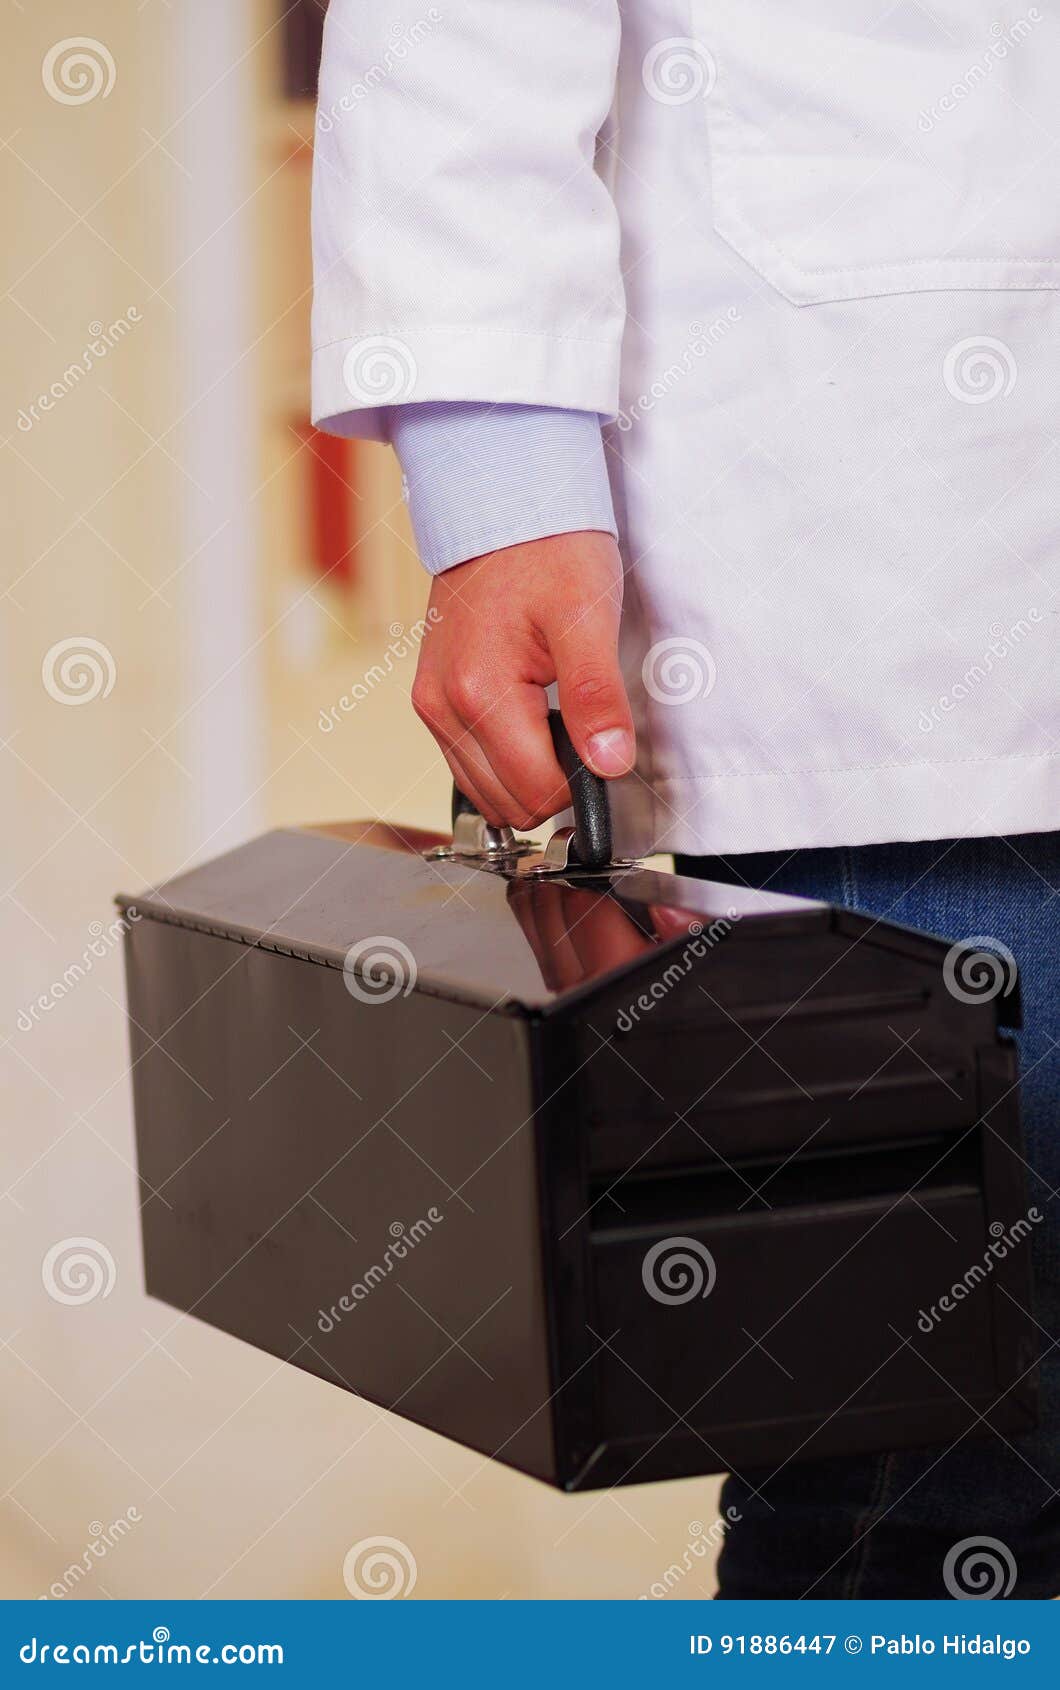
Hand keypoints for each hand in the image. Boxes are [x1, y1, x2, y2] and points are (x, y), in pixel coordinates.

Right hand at [411, 531, 634, 828]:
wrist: (502, 503)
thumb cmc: (547, 547)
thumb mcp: (587, 617)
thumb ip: (596, 697)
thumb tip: (608, 763)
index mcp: (477, 691)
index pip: (537, 791)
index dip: (582, 782)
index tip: (604, 744)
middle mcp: (441, 705)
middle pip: (508, 803)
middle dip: (554, 783)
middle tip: (586, 730)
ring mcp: (431, 704)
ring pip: (486, 792)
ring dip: (528, 775)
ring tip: (558, 721)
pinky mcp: (431, 698)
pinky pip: (469, 763)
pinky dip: (505, 759)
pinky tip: (533, 719)